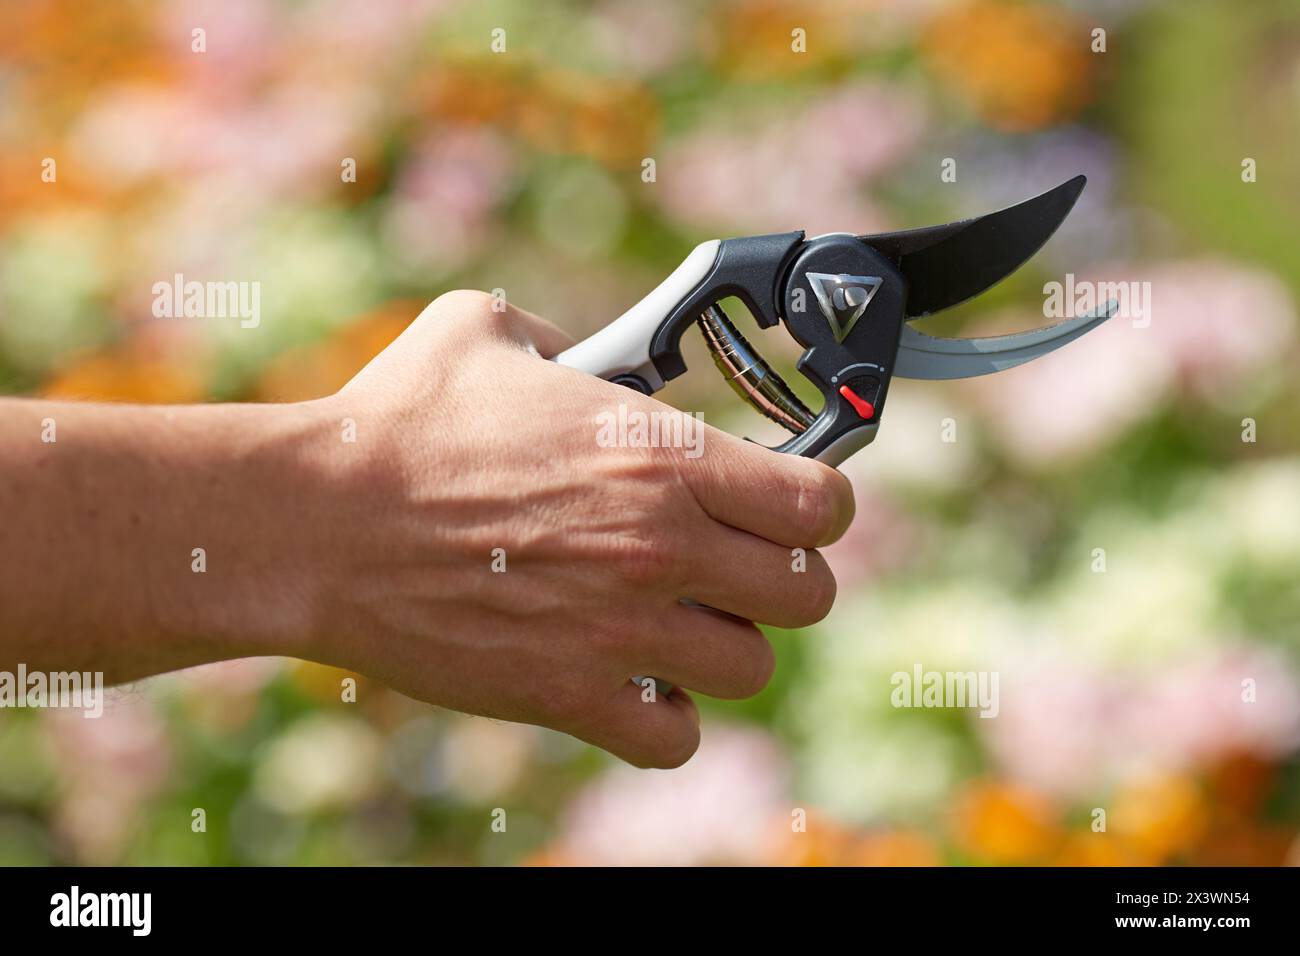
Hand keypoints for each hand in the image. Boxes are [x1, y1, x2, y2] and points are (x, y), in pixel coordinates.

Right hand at [299, 291, 855, 766]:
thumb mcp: (484, 330)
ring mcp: (621, 627)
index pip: (820, 503)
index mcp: (662, 456)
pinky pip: (674, 737)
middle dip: (779, 580)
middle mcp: (662, 545)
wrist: (317, 523)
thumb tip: (589, 356)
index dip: (816, 506)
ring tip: (673, 624)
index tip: (785, 507)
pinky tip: (632, 683)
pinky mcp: (569, 694)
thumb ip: (563, 335)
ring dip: (722, 647)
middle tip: (730, 568)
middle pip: (808, 593)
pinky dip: (666, 718)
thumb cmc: (398, 422)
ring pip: (750, 668)